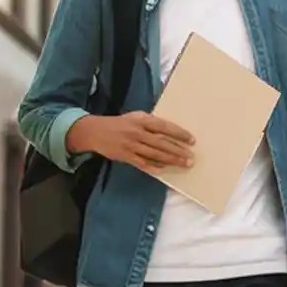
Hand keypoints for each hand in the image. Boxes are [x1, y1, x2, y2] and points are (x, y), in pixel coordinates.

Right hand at [67, 111, 194, 175]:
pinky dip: (152, 167)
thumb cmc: (120, 123)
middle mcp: (137, 132)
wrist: (94, 131)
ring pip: (154, 154)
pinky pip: (141, 163)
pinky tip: (163, 170)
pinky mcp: (124, 156)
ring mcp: (130, 145)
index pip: (165, 127)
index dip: (179, 134)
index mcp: (142, 120)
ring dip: (171, 160)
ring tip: (184, 164)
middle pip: (162, 143)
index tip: (192, 140)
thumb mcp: (136, 117)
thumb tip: (171, 132)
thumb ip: (152, 123)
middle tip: (191, 157)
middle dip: (178, 151)